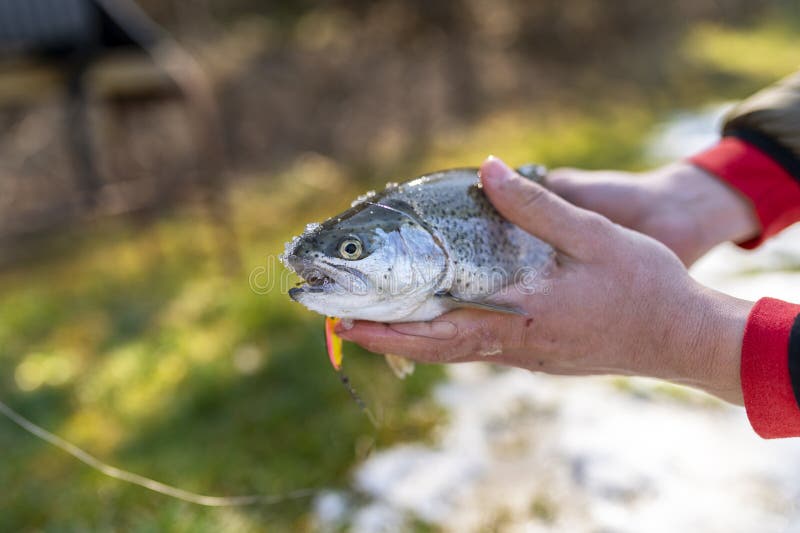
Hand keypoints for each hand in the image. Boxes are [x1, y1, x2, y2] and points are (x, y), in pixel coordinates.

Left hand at [337, 157, 752, 402]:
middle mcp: (517, 345)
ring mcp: (527, 357)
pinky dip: (448, 335)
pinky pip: (481, 346)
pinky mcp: (539, 355)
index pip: (442, 332)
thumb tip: (486, 170)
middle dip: (387, 340)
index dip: (391, 332)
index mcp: (524, 317)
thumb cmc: (644, 286)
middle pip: (437, 350)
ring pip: (457, 350)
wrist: (684, 337)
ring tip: (379, 319)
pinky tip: (439, 316)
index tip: (348, 326)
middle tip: (342, 326)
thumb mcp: (592, 236)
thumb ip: (535, 206)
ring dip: (414, 338)